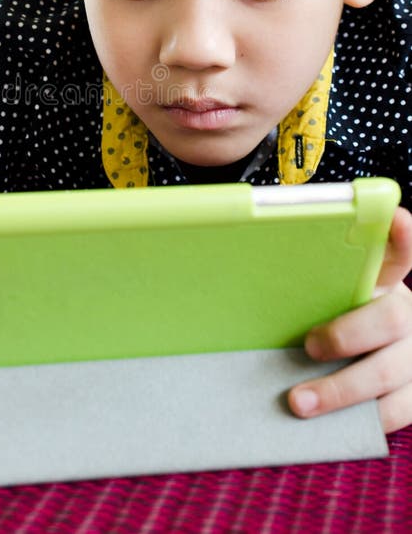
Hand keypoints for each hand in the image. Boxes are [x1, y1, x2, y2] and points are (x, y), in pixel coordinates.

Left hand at [288, 206, 411, 432]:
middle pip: (393, 317)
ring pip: (392, 371)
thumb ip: (311, 278)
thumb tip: (246, 258)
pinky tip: (331, 426)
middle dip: (350, 334)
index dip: (401, 235)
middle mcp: (408, 313)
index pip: (400, 250)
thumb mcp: (332, 290)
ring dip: (343, 389)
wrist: (373, 354)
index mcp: (386, 280)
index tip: (393, 216)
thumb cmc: (337, 314)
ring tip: (299, 401)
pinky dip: (364, 419)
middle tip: (310, 344)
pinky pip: (400, 410)